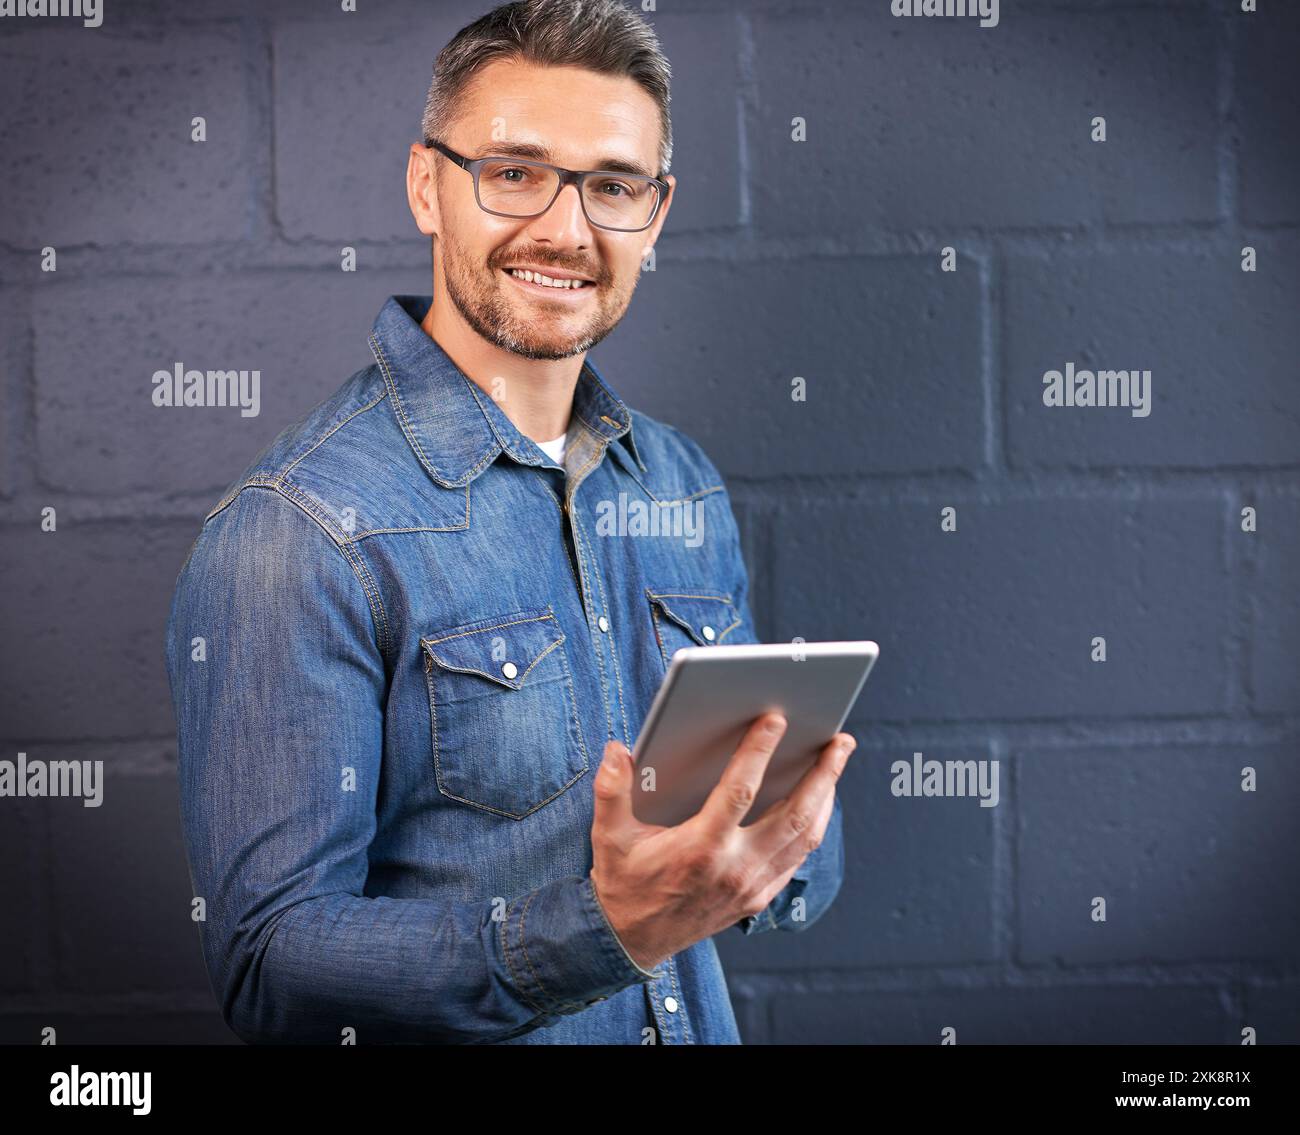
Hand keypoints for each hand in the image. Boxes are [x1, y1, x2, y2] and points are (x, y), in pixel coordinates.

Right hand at [589, 713, 854, 971]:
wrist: (632, 940)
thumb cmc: (624, 882)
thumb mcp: (609, 836)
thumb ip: (611, 790)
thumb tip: (617, 749)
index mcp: (700, 848)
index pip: (739, 791)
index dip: (759, 752)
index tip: (775, 720)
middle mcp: (734, 868)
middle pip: (795, 814)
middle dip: (823, 774)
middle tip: (839, 739)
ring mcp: (752, 885)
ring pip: (806, 837)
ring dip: (826, 797)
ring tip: (836, 762)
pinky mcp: (758, 897)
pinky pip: (798, 858)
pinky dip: (814, 826)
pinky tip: (818, 803)